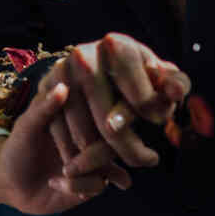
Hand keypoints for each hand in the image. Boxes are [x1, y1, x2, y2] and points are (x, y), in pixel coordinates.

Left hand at [0, 86, 129, 214]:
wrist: (11, 186)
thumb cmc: (16, 150)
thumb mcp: (26, 128)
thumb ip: (43, 109)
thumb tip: (62, 87)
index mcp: (76, 115)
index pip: (97, 108)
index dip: (90, 120)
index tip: (77, 134)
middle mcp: (89, 134)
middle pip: (111, 137)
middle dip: (91, 153)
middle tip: (68, 163)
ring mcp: (92, 158)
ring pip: (109, 161)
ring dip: (86, 169)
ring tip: (64, 173)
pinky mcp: (92, 182)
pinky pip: (100, 184)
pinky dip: (80, 187)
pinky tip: (57, 184)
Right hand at [45, 34, 188, 172]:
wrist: (87, 71)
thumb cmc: (135, 78)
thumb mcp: (159, 79)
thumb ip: (174, 84)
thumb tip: (175, 92)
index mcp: (117, 47)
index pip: (140, 99)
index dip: (154, 116)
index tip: (160, 122)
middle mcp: (83, 57)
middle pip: (110, 125)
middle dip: (131, 149)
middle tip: (149, 159)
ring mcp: (58, 76)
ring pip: (85, 140)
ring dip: (104, 161)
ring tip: (124, 164)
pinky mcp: (39, 95)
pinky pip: (62, 140)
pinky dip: (81, 161)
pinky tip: (99, 169)